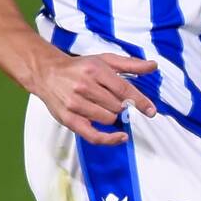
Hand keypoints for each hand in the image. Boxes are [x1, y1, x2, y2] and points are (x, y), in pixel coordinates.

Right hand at [34, 53, 158, 144]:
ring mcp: (76, 104)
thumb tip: (153, 66)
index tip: (151, 111)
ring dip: (113, 116)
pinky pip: (93, 135)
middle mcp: (85, 86)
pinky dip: (109, 139)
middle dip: (122, 106)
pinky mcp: (69, 119)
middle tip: (119, 103)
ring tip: (107, 109)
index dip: (140, 101)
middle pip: (117, 105)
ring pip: (108, 118)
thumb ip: (130, 64)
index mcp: (96, 70)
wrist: (48, 73)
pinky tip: (120, 137)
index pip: (123, 88)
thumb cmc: (79, 67)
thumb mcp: (105, 60)